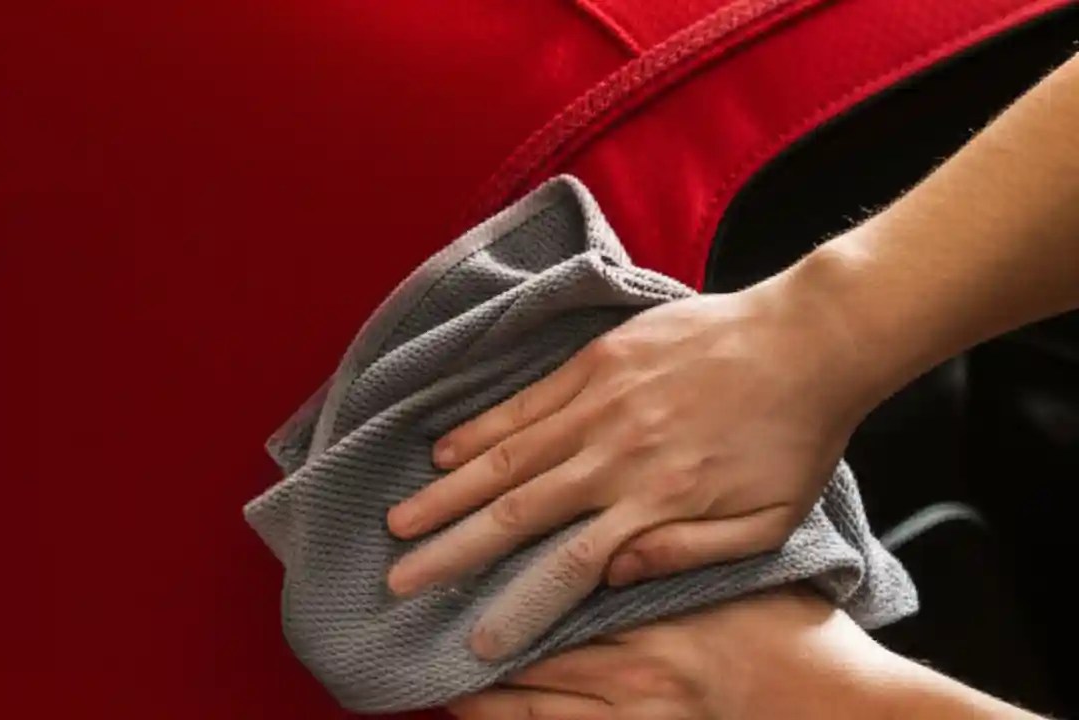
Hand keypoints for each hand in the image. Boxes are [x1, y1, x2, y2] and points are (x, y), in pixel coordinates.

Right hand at [386, 281, 881, 659]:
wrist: (811, 339)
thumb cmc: (795, 437)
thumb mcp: (768, 521)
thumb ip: (689, 555)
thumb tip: (613, 576)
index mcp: (657, 502)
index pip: (568, 568)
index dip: (516, 606)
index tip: (474, 641)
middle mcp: (616, 456)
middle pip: (515, 514)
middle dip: (451, 551)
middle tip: (400, 579)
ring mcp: (601, 403)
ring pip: (507, 457)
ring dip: (447, 493)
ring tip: (399, 521)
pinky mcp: (597, 361)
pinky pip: (526, 401)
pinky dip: (479, 428)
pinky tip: (441, 452)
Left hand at [446, 587, 896, 719]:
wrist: (839, 709)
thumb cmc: (791, 635)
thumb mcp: (740, 576)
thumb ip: (675, 556)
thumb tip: (610, 550)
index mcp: (650, 624)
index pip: (552, 607)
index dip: (500, 602)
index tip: (457, 590)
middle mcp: (632, 681)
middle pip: (529, 671)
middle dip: (475, 659)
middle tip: (424, 641)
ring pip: (535, 719)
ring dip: (485, 706)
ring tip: (443, 693)